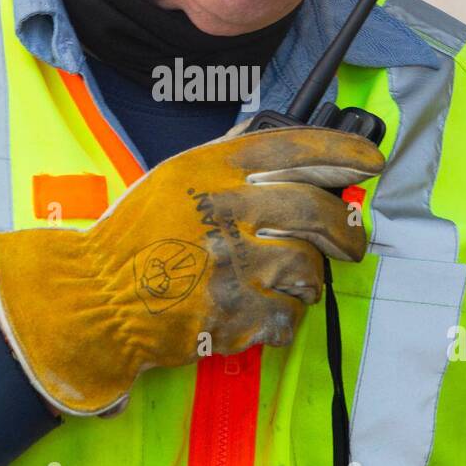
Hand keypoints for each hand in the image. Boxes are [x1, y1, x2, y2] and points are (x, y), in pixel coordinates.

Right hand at [0, 125, 383, 416]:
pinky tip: (265, 312)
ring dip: (309, 279)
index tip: (370, 161)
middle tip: (351, 244)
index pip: (293, 148)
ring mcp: (233, 265)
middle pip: (315, 212)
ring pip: (307, 267)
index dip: (341, 151)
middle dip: (345, 231)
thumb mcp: (174, 179)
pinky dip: (285, 317)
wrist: (95, 298)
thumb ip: (229, 166)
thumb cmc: (133, 239)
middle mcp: (226, 210)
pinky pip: (288, 316)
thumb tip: (291, 159)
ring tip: (291, 284)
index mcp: (211, 170)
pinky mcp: (234, 314)